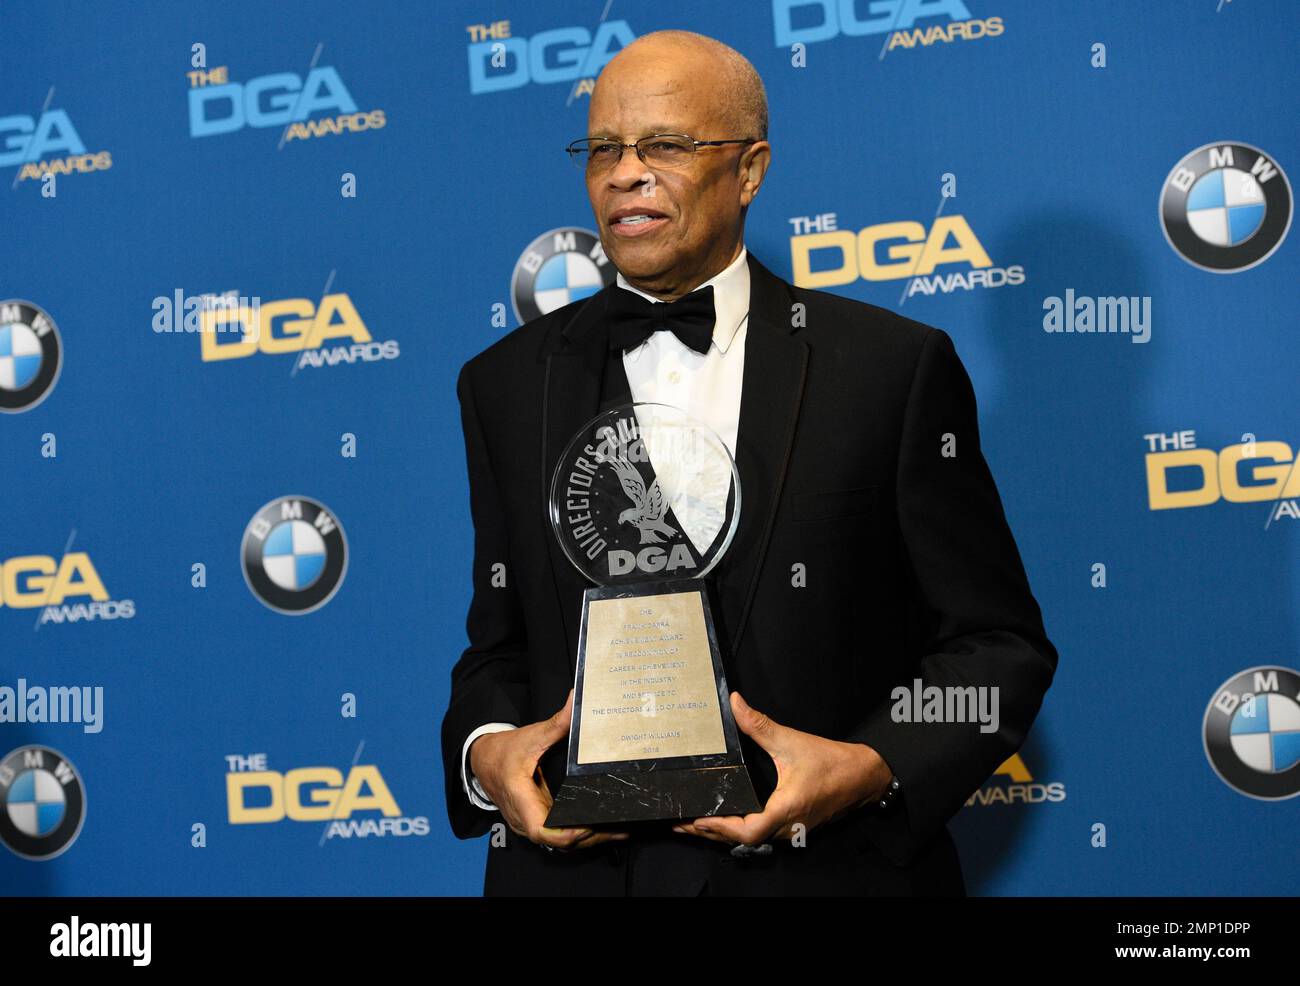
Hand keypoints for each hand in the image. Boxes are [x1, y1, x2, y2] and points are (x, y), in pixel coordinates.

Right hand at [469, 689, 630, 850]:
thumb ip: (557, 722)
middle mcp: (523, 817)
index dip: (566, 833)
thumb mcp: (531, 736)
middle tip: (618, 828)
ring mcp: (528, 823)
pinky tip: (599, 828)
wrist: (483, 760)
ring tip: (617, 830)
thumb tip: (576, 701)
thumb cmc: (503, 751)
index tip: (589, 825)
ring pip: (559, 842)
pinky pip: (557, 835)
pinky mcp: (535, 822)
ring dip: (587, 839)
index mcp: (519, 797)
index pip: (541, 830)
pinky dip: (578, 834)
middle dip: (588, 837)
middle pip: (558, 840)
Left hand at [673, 691, 891, 846]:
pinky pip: (761, 835)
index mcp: (786, 809)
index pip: (747, 830)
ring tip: (695, 824)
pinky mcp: (793, 826)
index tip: (696, 818)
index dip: (719, 827)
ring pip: (750, 840)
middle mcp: (787, 826)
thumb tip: (735, 704)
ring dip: (723, 834)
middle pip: (741, 839)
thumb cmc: (834, 764)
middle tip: (681, 823)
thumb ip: (760, 724)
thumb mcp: (792, 741)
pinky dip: (739, 831)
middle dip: (709, 833)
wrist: (865, 776)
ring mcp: (791, 830)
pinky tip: (726, 821)